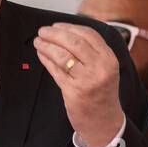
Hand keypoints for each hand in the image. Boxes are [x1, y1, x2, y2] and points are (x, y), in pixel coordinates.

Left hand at [33, 22, 124, 146]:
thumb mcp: (105, 69)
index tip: (56, 25)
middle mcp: (100, 68)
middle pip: (74, 42)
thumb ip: (92, 52)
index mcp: (109, 59)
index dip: (69, 27)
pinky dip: (46, 60)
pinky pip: (56, 71)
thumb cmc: (101, 93)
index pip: (89, 35)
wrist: (103, 121)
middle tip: (43, 31)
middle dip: (55, 34)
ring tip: (38, 42)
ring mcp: (87, 80)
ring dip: (46, 46)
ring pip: (62, 56)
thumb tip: (67, 33)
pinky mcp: (73, 92)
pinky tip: (41, 55)